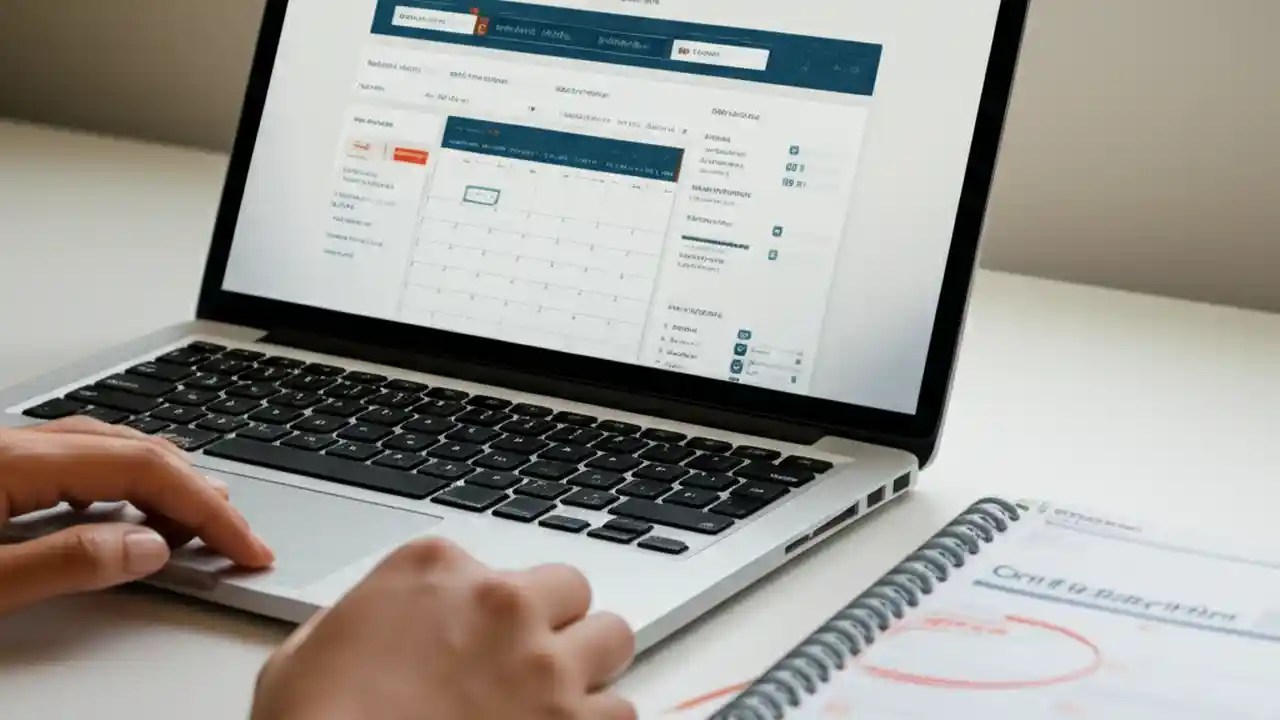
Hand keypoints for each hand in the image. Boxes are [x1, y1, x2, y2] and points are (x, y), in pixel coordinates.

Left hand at [0, 417, 273, 613]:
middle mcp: (13, 446)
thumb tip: (148, 548)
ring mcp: (3, 453)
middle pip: (134, 452)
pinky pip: (76, 462)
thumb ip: (65, 563)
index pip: (143, 470)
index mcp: (14, 462)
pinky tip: (121, 511)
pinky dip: (120, 484)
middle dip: (196, 495)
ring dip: (161, 487)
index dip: (205, 509)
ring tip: (190, 527)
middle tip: (234, 541)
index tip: (246, 546)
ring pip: (107, 451)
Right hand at [253, 538, 636, 719]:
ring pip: (612, 639)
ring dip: (588, 669)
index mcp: (435, 569)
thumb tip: (379, 630)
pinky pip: (622, 711)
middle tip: (529, 662)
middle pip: (570, 589)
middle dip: (555, 623)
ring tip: (558, 700)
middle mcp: (501, 602)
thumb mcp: (307, 652)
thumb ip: (363, 619)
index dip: (488, 610)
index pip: (496, 566)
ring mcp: (543, 663)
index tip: (474, 638)